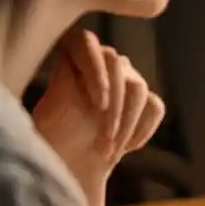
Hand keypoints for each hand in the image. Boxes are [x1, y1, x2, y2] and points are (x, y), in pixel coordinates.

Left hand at [31, 29, 164, 205]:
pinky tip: (124, 148)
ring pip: (138, 88)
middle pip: (118, 64)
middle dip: (114, 107)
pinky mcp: (147, 101)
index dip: (95, 70)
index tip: (97, 105)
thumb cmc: (55, 137)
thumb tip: (67, 63)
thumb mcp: (50, 114)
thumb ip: (62, 87)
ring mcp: (127, 79)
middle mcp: (102, 62)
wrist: (74, 162)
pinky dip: (141, 130)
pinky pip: (154, 107)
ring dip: (127, 124)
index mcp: (71, 56)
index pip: (86, 42)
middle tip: (104, 140)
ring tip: (110, 151)